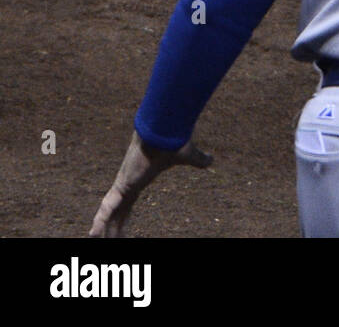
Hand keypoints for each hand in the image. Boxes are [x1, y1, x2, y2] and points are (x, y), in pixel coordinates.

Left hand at [89, 131, 212, 236]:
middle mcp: (126, 185)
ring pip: (108, 214)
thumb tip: (212, 160)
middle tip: (108, 242)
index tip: (120, 230)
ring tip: (94, 241)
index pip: (127, 205)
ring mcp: (122, 185)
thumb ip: (198, 160)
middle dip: (112, 228)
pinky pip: (107, 209)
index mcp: (137, 181)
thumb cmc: (172, 141)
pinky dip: (100, 222)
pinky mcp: (121, 185)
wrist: (162, 130)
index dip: (123, 219)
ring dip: (103, 229)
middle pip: (116, 213)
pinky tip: (92, 235)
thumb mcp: (187, 156)